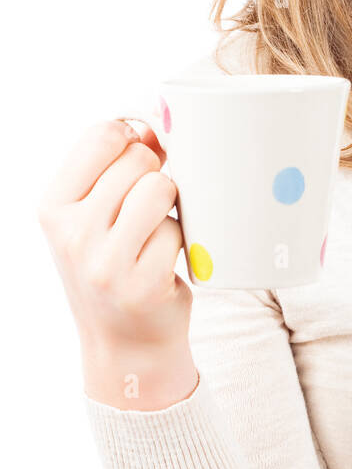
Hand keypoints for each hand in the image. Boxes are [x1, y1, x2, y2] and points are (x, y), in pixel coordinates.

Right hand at [37, 118, 192, 357]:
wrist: (125, 343)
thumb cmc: (113, 266)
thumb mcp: (92, 218)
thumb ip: (114, 169)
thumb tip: (156, 125)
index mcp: (53, 207)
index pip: (101, 136)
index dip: (134, 137)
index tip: (142, 156)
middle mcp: (72, 234)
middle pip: (138, 159)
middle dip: (155, 174)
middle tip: (149, 209)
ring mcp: (106, 262)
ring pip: (160, 189)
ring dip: (171, 205)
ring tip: (157, 230)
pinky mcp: (143, 284)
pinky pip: (178, 231)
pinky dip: (180, 242)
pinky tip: (164, 262)